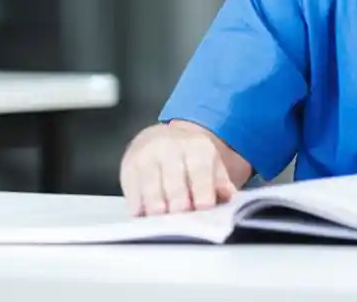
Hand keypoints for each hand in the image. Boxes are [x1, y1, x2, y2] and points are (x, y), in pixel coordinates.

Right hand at [119, 121, 240, 216]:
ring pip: (150, 184)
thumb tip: (228, 196)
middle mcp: (169, 148)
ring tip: (160, 218)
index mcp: (196, 147)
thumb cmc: (191, 160)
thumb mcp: (212, 165)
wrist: (163, 139)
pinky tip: (143, 214)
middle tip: (181, 217)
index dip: (202, 189)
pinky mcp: (128, 166)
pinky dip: (137, 204)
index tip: (204, 208)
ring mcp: (147, 156)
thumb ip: (221, 183)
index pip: (200, 169)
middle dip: (177, 201)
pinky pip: (132, 188)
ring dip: (155, 204)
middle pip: (173, 179)